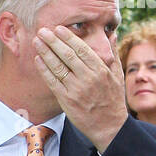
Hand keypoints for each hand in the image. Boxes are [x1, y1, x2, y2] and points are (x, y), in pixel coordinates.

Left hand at [33, 25, 126, 151]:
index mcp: (100, 69)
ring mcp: (76, 90)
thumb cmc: (113, 100)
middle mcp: (87, 78)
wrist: (109, 127)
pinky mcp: (67, 101)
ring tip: (37, 41)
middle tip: (42, 30)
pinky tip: (38, 60)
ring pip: (58, 67)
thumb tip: (112, 35)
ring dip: (45, 53)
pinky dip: (44, 70)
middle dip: (53, 41)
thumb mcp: (118, 75)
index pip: (81, 49)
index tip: (58, 29)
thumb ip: (112, 54)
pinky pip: (53, 82)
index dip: (68, 38)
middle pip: (67, 55)